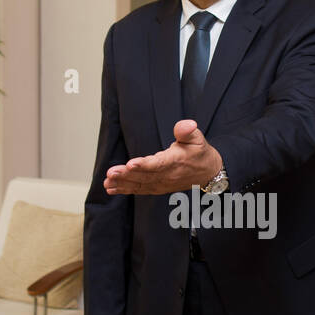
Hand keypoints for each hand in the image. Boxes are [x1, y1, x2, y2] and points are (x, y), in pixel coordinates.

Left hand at [104, 119, 222, 195]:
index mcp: (175, 162)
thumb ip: (188, 131)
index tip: (130, 164)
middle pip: (144, 176)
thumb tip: (186, 125)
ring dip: (122, 184)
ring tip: (107, 182)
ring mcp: (161, 184)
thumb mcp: (198, 138)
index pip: (158, 164)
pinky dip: (125, 189)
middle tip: (111, 173)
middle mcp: (167, 176)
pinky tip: (111, 188)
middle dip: (126, 175)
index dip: (144, 165)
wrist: (208, 173)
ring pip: (140, 185)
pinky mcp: (157, 187)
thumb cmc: (199, 153)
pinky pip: (140, 190)